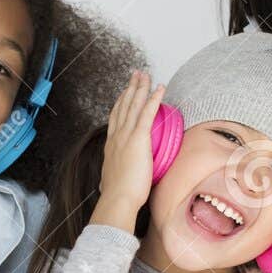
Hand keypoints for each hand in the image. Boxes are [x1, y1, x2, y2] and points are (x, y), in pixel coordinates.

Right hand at [91, 70, 164, 231]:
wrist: (118, 198)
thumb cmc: (117, 194)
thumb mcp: (111, 181)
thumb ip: (113, 176)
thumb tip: (111, 182)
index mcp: (111, 145)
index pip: (116, 118)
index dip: (121, 102)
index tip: (125, 92)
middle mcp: (117, 136)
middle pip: (124, 105)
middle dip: (130, 88)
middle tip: (136, 74)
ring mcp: (126, 136)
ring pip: (134, 105)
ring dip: (140, 87)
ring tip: (146, 74)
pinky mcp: (138, 139)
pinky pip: (147, 113)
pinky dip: (153, 98)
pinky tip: (160, 87)